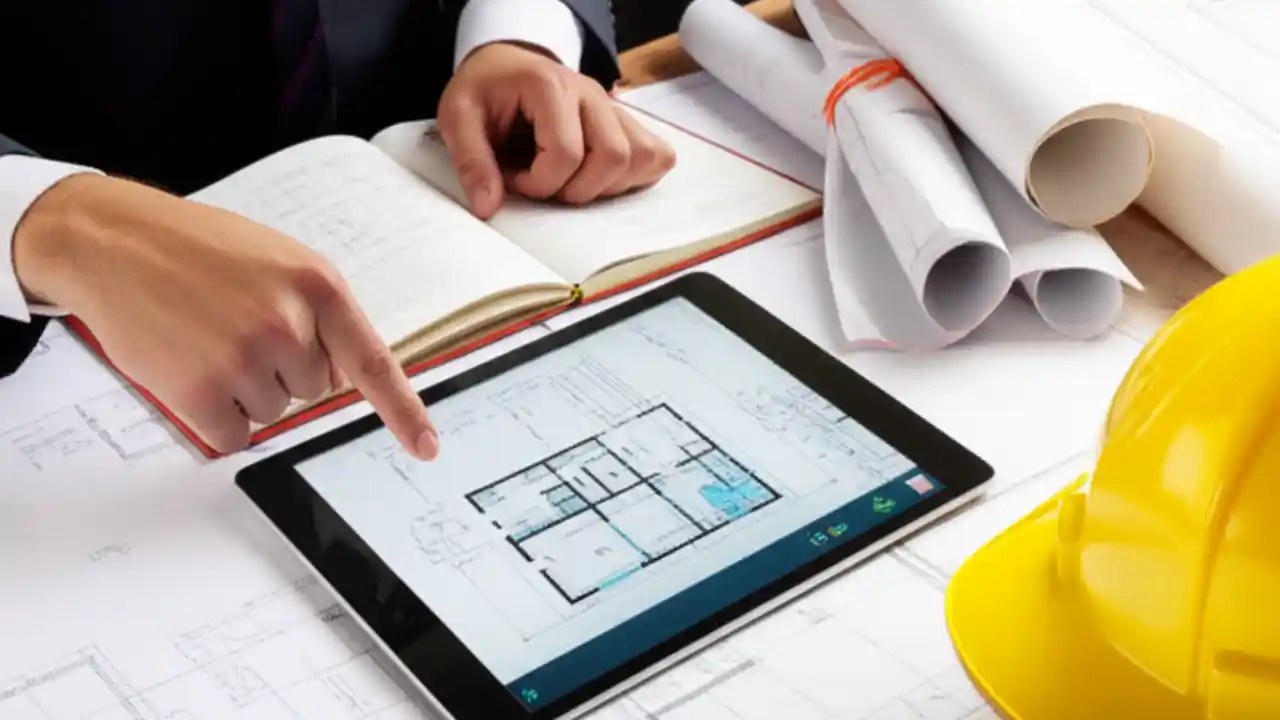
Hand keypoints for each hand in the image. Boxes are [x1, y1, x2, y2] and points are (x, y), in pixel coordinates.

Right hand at [14, 174, 438, 458]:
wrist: (113, 242)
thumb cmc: (198, 249)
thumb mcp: (279, 261)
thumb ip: (320, 312)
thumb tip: (346, 374)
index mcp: (317, 286)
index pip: (373, 362)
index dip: (403, 411)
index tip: (425, 447)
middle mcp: (287, 322)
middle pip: (315, 389)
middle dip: (283, 367)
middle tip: (237, 325)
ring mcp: (243, 358)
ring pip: (274, 412)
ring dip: (245, 389)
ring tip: (208, 336)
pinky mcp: (199, 393)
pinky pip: (234, 436)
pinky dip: (216, 417)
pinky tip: (192, 370)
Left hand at [437, 42, 676, 218]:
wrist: (505, 66)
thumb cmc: (483, 91)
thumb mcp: (458, 117)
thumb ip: (471, 161)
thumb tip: (488, 206)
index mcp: (550, 86)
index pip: (566, 153)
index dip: (539, 183)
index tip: (515, 179)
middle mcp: (591, 93)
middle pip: (613, 156)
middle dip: (578, 190)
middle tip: (547, 185)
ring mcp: (612, 107)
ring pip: (640, 156)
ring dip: (608, 186)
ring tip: (573, 183)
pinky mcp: (623, 121)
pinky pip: (655, 154)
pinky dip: (636, 177)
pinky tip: (602, 180)